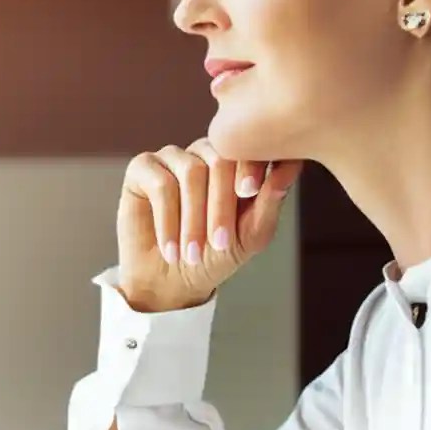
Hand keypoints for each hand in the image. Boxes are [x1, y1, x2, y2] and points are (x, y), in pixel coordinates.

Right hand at [116, 138, 303, 312]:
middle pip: (220, 159)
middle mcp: (205, 152)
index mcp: (236, 161)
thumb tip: (288, 171)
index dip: (251, 169)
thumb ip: (269, 202)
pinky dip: (168, 221)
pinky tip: (171, 248)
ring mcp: (173, 157)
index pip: (249, 149)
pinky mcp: (143, 168)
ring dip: (193, 219)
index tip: (248, 195)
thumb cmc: (215, 255)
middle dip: (221, 206)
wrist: (172, 280)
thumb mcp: (251, 235)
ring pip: (190, 172)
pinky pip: (160, 183)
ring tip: (191, 253)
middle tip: (220, 243)